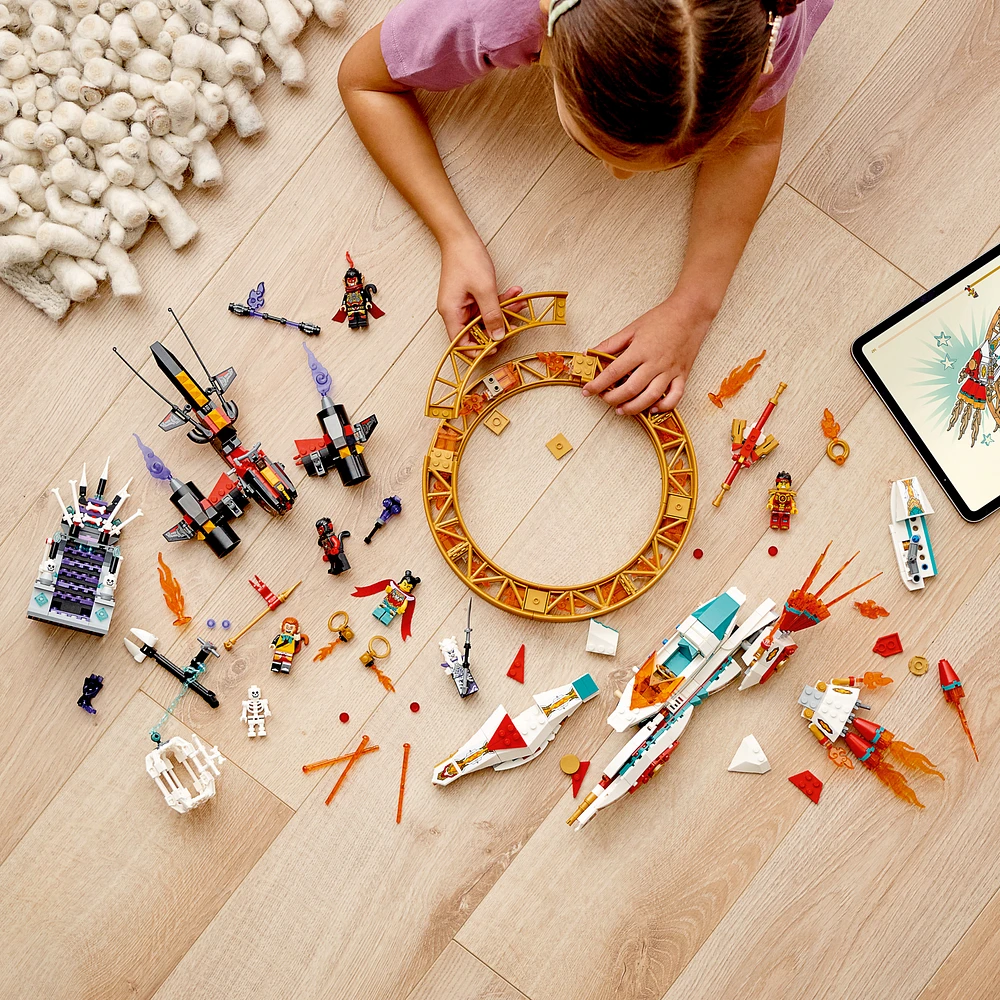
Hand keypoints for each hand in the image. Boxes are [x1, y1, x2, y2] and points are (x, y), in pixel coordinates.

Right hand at [438, 232, 521, 340]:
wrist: (460, 237)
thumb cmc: (467, 259)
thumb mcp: (485, 290)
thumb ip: (492, 316)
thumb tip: (498, 337)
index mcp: (451, 313)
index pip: (460, 343)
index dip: (477, 350)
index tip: (495, 348)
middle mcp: (454, 311)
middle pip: (475, 331)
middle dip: (496, 327)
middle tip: (513, 325)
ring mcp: (462, 304)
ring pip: (485, 317)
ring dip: (502, 311)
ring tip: (518, 303)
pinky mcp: (470, 296)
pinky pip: (486, 305)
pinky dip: (500, 301)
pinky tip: (514, 294)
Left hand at [582, 297, 712, 414]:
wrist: (690, 313)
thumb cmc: (661, 319)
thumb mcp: (631, 328)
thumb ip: (610, 344)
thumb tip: (590, 353)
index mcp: (640, 350)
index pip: (614, 372)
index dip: (598, 384)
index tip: (587, 391)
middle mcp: (655, 363)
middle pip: (631, 389)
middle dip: (613, 399)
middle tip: (605, 400)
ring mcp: (670, 370)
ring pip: (651, 397)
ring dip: (634, 407)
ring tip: (622, 410)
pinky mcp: (683, 374)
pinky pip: (675, 396)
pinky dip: (663, 406)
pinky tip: (651, 409)